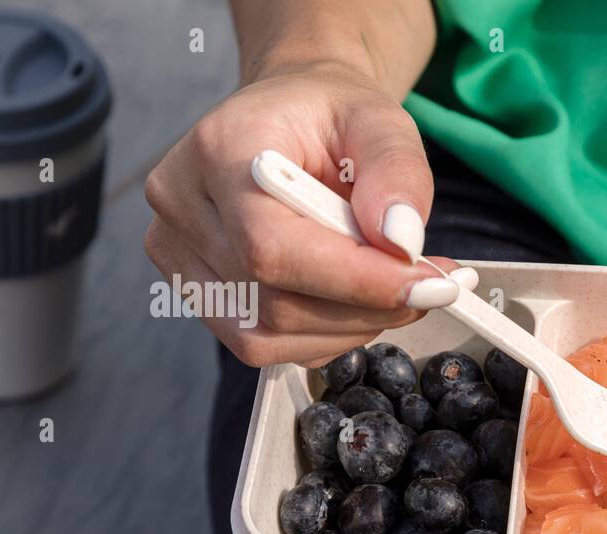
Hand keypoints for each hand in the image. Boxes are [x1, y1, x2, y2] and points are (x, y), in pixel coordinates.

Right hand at [144, 62, 472, 366]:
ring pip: (268, 335)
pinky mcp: (196, 290)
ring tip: (390, 286)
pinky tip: (352, 300)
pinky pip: (261, 343)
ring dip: (348, 326)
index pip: (274, 247)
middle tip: (428, 285)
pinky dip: (323, 335)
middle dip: (367, 306)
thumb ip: (398, 173)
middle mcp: (182, 204)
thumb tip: (400, 240)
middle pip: (274, 302)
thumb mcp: (382, 122)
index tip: (428, 285)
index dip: (356, 281)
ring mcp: (178, 253)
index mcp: (220, 149)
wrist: (293, 120)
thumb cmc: (334, 117)